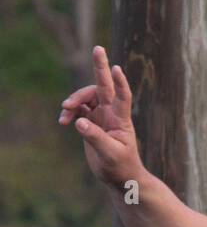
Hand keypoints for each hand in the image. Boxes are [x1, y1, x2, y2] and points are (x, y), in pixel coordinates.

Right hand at [58, 45, 144, 187]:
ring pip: (86, 97)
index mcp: (121, 119)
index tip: (116, 68)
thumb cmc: (121, 167)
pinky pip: (78, 110)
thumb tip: (79, 121)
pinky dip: (69, 112)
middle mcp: (111, 113)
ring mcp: (101, 116)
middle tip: (98, 48)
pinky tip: (63, 121)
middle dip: (101, 66)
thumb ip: (95, 137)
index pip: (122, 96)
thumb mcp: (109, 154)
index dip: (120, 82)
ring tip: (64, 111)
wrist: (120, 178)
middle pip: (104, 85)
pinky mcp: (91, 122)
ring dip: (74, 100)